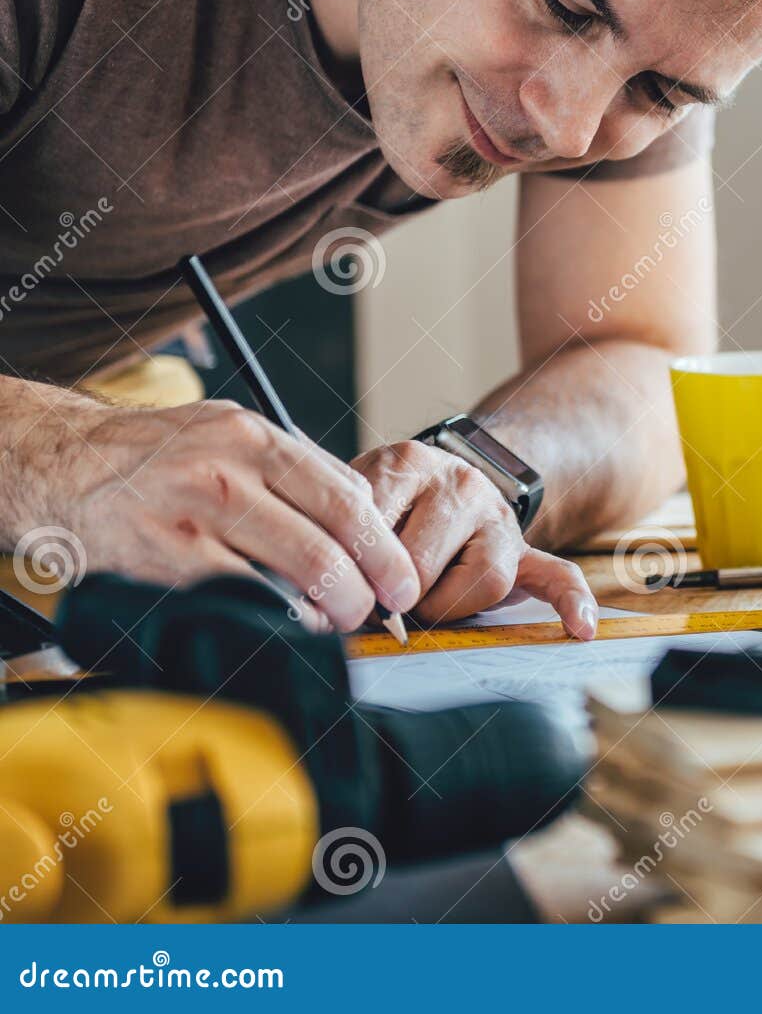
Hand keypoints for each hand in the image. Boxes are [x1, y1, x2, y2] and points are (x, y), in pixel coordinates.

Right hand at [34, 399, 420, 632]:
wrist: (60, 463)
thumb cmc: (156, 458)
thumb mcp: (229, 435)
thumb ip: (292, 472)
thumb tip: (364, 520)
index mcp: (254, 436)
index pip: (347, 494)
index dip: (385, 544)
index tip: (401, 577)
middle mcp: (228, 470)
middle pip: (333, 535)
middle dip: (370, 583)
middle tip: (379, 608)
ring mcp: (194, 515)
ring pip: (299, 568)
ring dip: (332, 606)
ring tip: (337, 620)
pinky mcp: (164, 559)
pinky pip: (243, 599)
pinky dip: (278, 619)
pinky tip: (287, 625)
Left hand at [349, 440, 597, 639]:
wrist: (439, 480)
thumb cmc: (385, 502)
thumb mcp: (352, 496)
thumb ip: (337, 531)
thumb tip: (315, 598)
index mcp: (408, 463)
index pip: (375, 534)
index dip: (352, 574)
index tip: (338, 590)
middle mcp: (462, 483)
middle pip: (422, 566)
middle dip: (396, 593)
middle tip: (384, 593)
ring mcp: (498, 520)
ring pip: (484, 582)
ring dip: (446, 606)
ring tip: (427, 598)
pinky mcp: (524, 553)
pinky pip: (559, 576)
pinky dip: (571, 603)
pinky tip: (580, 626)